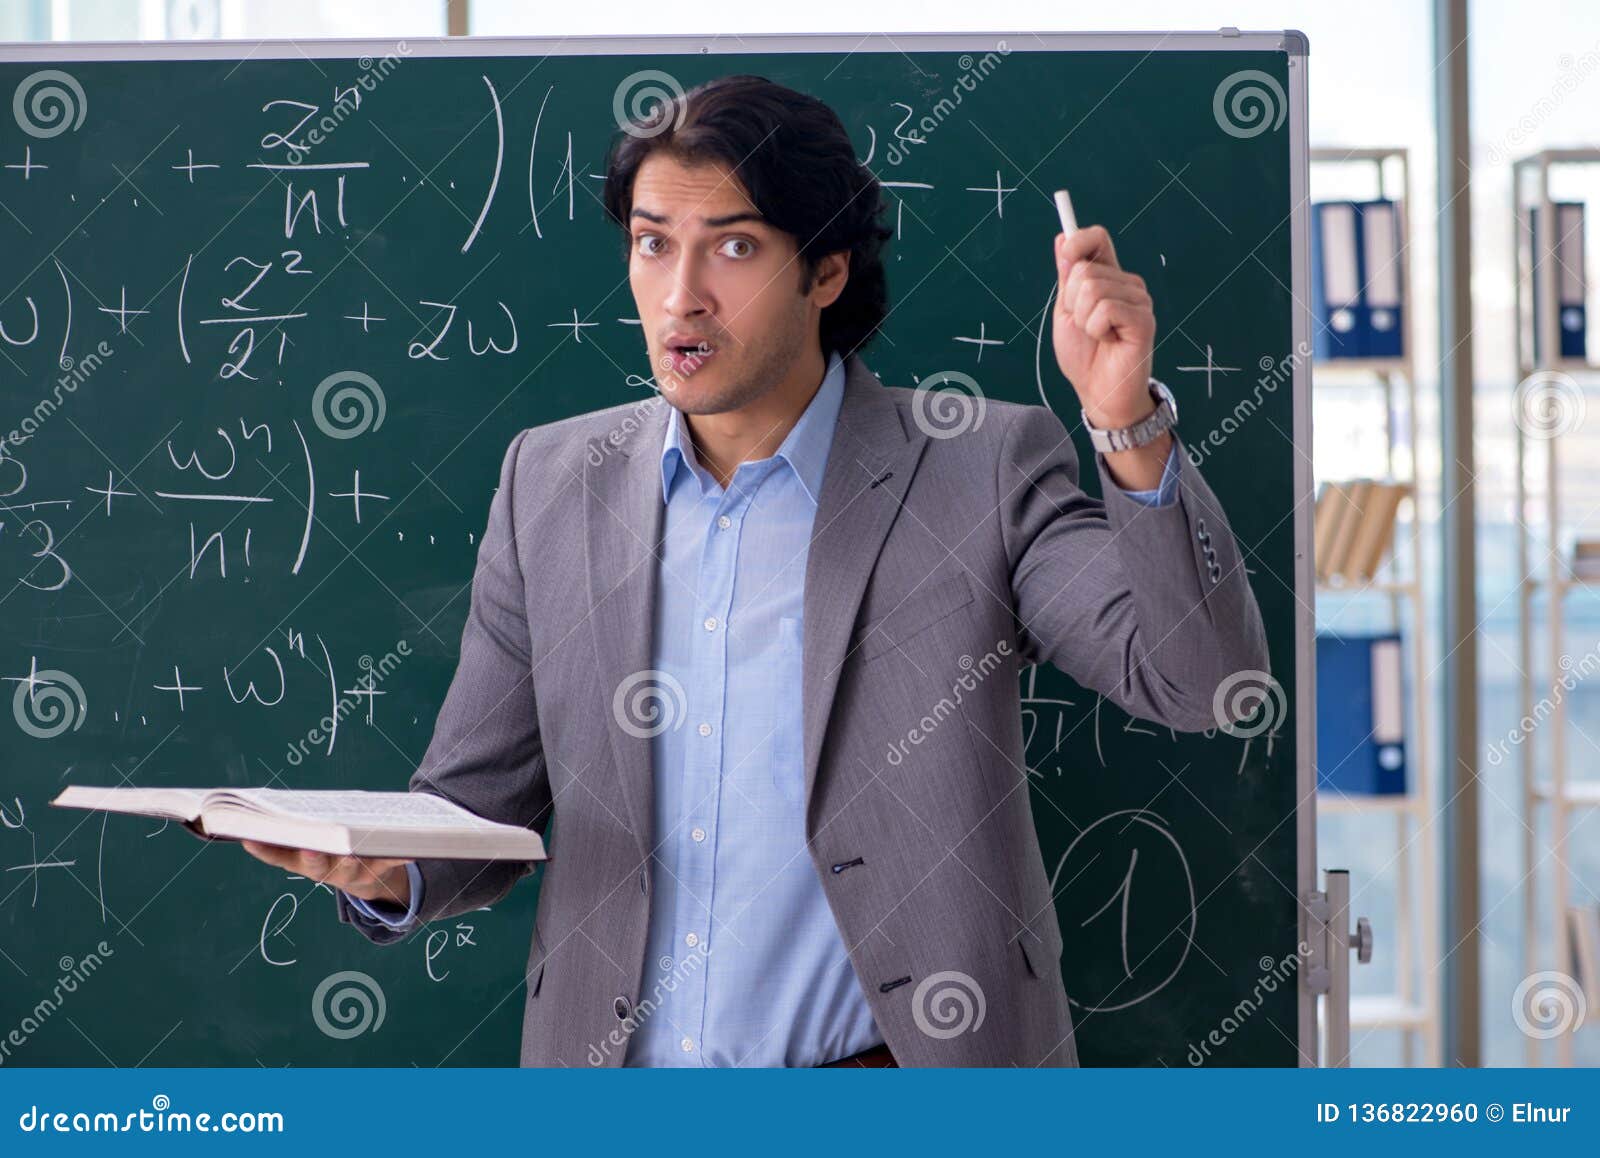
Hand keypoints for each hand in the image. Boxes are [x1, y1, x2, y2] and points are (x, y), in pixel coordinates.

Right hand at [241, 840, 413, 907]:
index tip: (247, 836)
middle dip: (312, 857)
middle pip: (316, 866)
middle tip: (309, 848)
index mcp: (303, 861)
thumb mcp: (314, 838)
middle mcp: (325, 871)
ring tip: (354, 848)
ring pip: (351, 865)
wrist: (369, 880)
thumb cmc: (333, 848)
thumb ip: (298, 824)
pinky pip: (389, 861)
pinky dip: (396, 854)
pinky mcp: (379, 869)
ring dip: (352, 856)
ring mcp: (353, 872)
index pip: (278, 857)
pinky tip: (406, 847)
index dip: (263, 849)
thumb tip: (270, 800)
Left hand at [1052, 225, 1155, 426]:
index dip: (1078, 241)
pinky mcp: (1143, 319)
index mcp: (1107, 277)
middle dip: (1072, 303)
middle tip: (1085, 326)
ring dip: (1083, 319)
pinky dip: (1096, 329)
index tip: (1065, 257)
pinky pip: (1106, 309)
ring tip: (1098, 336)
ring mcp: (1138, 300)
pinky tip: (1108, 340)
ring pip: (1093, 289)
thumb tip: (1062, 238)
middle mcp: (1126, 284)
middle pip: (1085, 269)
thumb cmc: (1083, 355)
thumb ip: (1067, 278)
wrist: (1096, 391)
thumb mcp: (1066, 312)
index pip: (1097, 237)